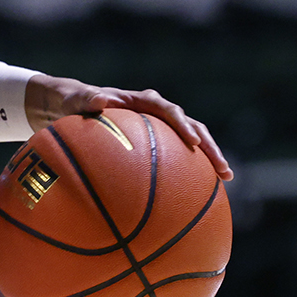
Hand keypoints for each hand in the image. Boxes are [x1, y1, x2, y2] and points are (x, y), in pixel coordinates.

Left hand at [26, 75, 232, 179]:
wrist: (72, 106)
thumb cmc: (74, 103)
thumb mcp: (76, 99)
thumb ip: (87, 100)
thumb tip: (99, 101)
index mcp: (141, 102)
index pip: (168, 110)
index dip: (183, 126)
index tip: (193, 143)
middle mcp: (156, 113)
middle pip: (192, 128)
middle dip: (209, 148)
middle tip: (223, 169)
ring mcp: (159, 129)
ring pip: (191, 143)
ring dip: (208, 160)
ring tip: (224, 182)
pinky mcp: (156, 144)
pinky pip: (176, 158)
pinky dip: (187, 172)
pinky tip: (194, 196)